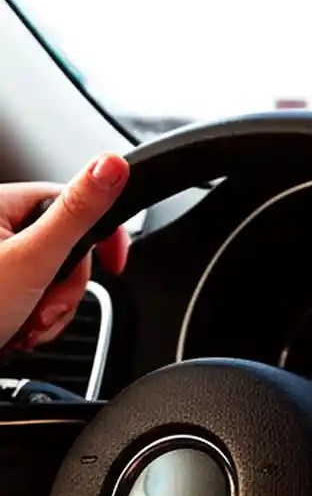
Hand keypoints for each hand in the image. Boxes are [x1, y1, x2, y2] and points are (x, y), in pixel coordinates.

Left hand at [0, 154, 129, 349]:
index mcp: (0, 204)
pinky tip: (17, 331)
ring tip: (26, 326)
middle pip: (65, 246)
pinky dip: (32, 318)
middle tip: (46, 308)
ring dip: (48, 309)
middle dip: (64, 288)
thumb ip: (77, 212)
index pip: (74, 203)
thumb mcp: (31, 260)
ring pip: (51, 276)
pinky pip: (33, 295)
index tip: (115, 264)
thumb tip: (113, 164)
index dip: (102, 236)